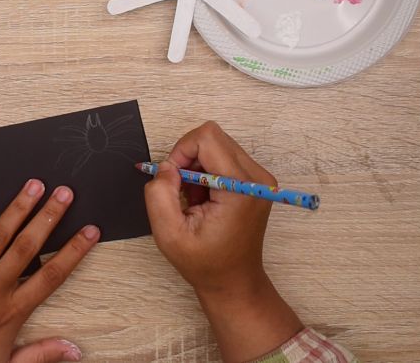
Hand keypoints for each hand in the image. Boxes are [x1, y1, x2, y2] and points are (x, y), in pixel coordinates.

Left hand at [0, 179, 99, 362]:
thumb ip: (40, 355)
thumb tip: (75, 350)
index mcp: (10, 313)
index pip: (51, 276)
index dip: (73, 251)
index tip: (90, 231)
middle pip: (27, 247)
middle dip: (49, 217)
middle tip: (65, 193)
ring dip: (17, 208)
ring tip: (33, 185)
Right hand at [144, 122, 302, 361]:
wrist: (234, 281)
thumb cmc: (204, 263)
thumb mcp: (168, 234)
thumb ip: (160, 195)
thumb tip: (166, 166)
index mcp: (240, 189)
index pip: (207, 138)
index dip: (180, 152)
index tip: (172, 181)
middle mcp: (257, 178)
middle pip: (212, 136)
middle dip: (187, 158)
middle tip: (180, 190)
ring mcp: (260, 178)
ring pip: (217, 144)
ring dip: (196, 166)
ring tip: (193, 198)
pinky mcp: (255, 180)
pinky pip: (224, 156)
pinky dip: (206, 171)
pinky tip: (203, 198)